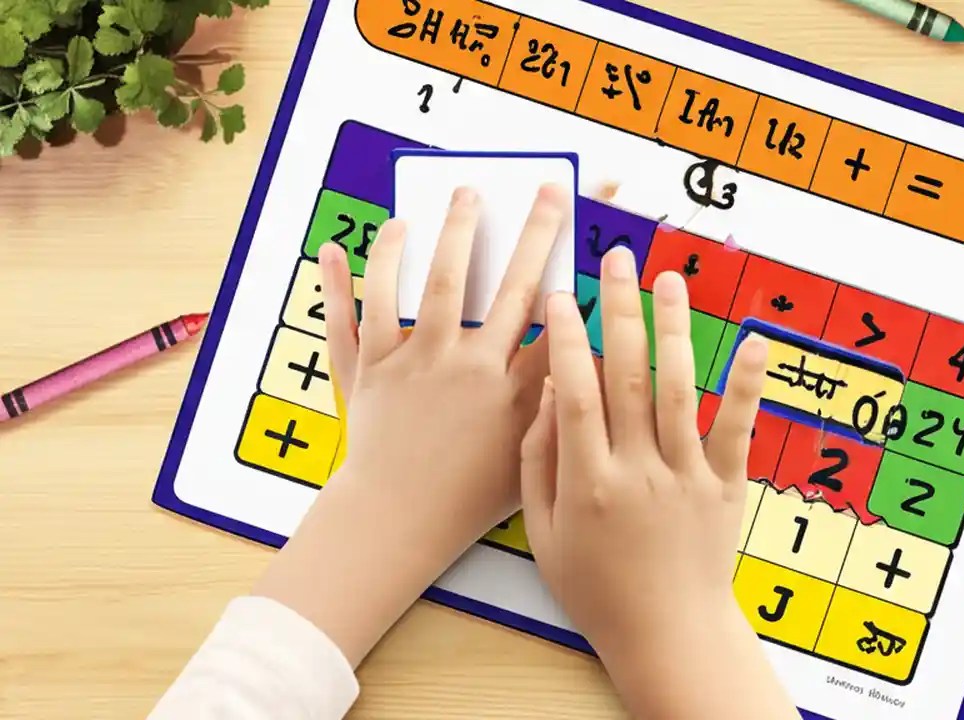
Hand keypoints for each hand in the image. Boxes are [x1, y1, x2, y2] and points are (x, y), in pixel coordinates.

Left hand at [253, 184, 569, 664]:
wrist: (396, 522)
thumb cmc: (465, 500)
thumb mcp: (527, 459)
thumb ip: (550, 407)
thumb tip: (574, 358)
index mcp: (510, 390)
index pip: (556, 318)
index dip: (582, 274)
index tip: (598, 241)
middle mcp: (466, 365)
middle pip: (509, 284)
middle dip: (535, 233)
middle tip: (549, 191)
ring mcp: (414, 362)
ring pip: (437, 282)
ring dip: (453, 232)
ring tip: (465, 194)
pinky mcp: (369, 368)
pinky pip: (356, 314)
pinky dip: (347, 278)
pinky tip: (346, 243)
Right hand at [519, 247, 797, 718]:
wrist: (668, 635)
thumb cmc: (598, 588)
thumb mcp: (545, 534)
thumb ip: (540, 463)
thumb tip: (549, 394)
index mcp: (588, 485)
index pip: (574, 394)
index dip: (566, 340)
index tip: (562, 297)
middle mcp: (639, 474)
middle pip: (627, 376)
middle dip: (621, 310)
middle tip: (615, 259)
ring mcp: (687, 478)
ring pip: (678, 390)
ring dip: (674, 328)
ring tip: (669, 278)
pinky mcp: (727, 487)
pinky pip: (738, 428)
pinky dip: (746, 384)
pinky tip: (755, 339)